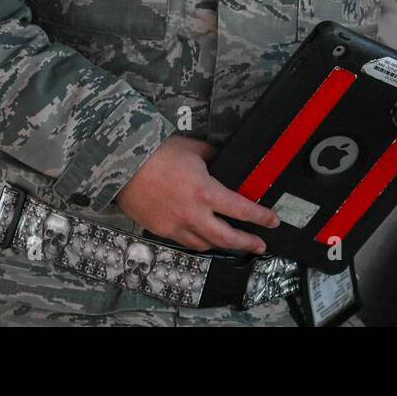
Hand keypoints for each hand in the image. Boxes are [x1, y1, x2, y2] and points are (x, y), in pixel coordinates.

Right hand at [115, 134, 279, 253]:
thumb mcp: (195, 150)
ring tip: (232, 242)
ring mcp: (175, 226)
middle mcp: (193, 214)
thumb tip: (226, 159)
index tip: (273, 221)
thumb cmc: (160, 153)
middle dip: (247, 243)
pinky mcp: (160, 230)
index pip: (242, 210)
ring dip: (221, 245)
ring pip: (204, 245)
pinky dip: (197, 241)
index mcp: (206, 192)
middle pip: (226, 238)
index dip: (261, 217)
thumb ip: (215, 157)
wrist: (123, 164)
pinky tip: (203, 237)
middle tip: (260, 246)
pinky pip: (184, 242)